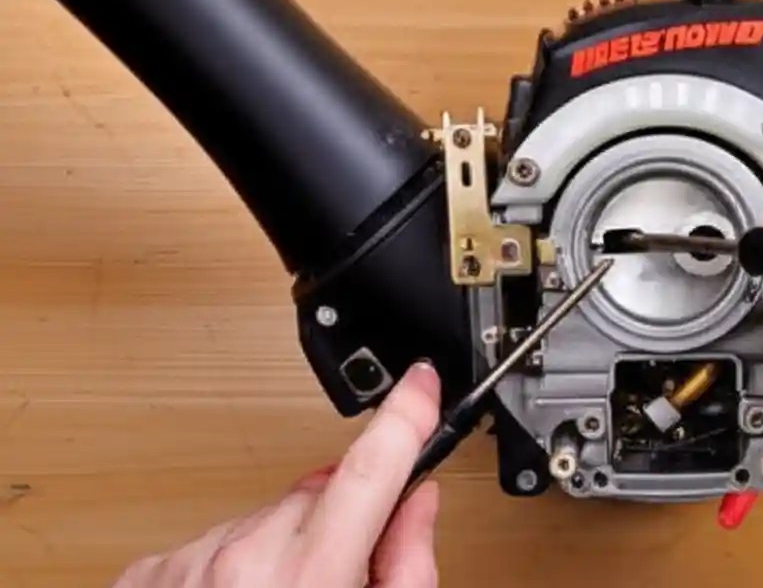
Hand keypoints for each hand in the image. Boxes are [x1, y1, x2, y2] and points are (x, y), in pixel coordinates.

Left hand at [113, 362, 441, 587]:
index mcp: (308, 581)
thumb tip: (417, 506)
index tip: (422, 384)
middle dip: (345, 518)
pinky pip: (216, 541)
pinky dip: (237, 563)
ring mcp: (188, 564)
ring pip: (268, 518)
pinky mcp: (150, 572)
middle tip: (349, 574)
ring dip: (286, 545)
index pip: (370, 470)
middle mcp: (241, 562)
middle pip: (322, 495)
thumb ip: (408, 569)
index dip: (405, 417)